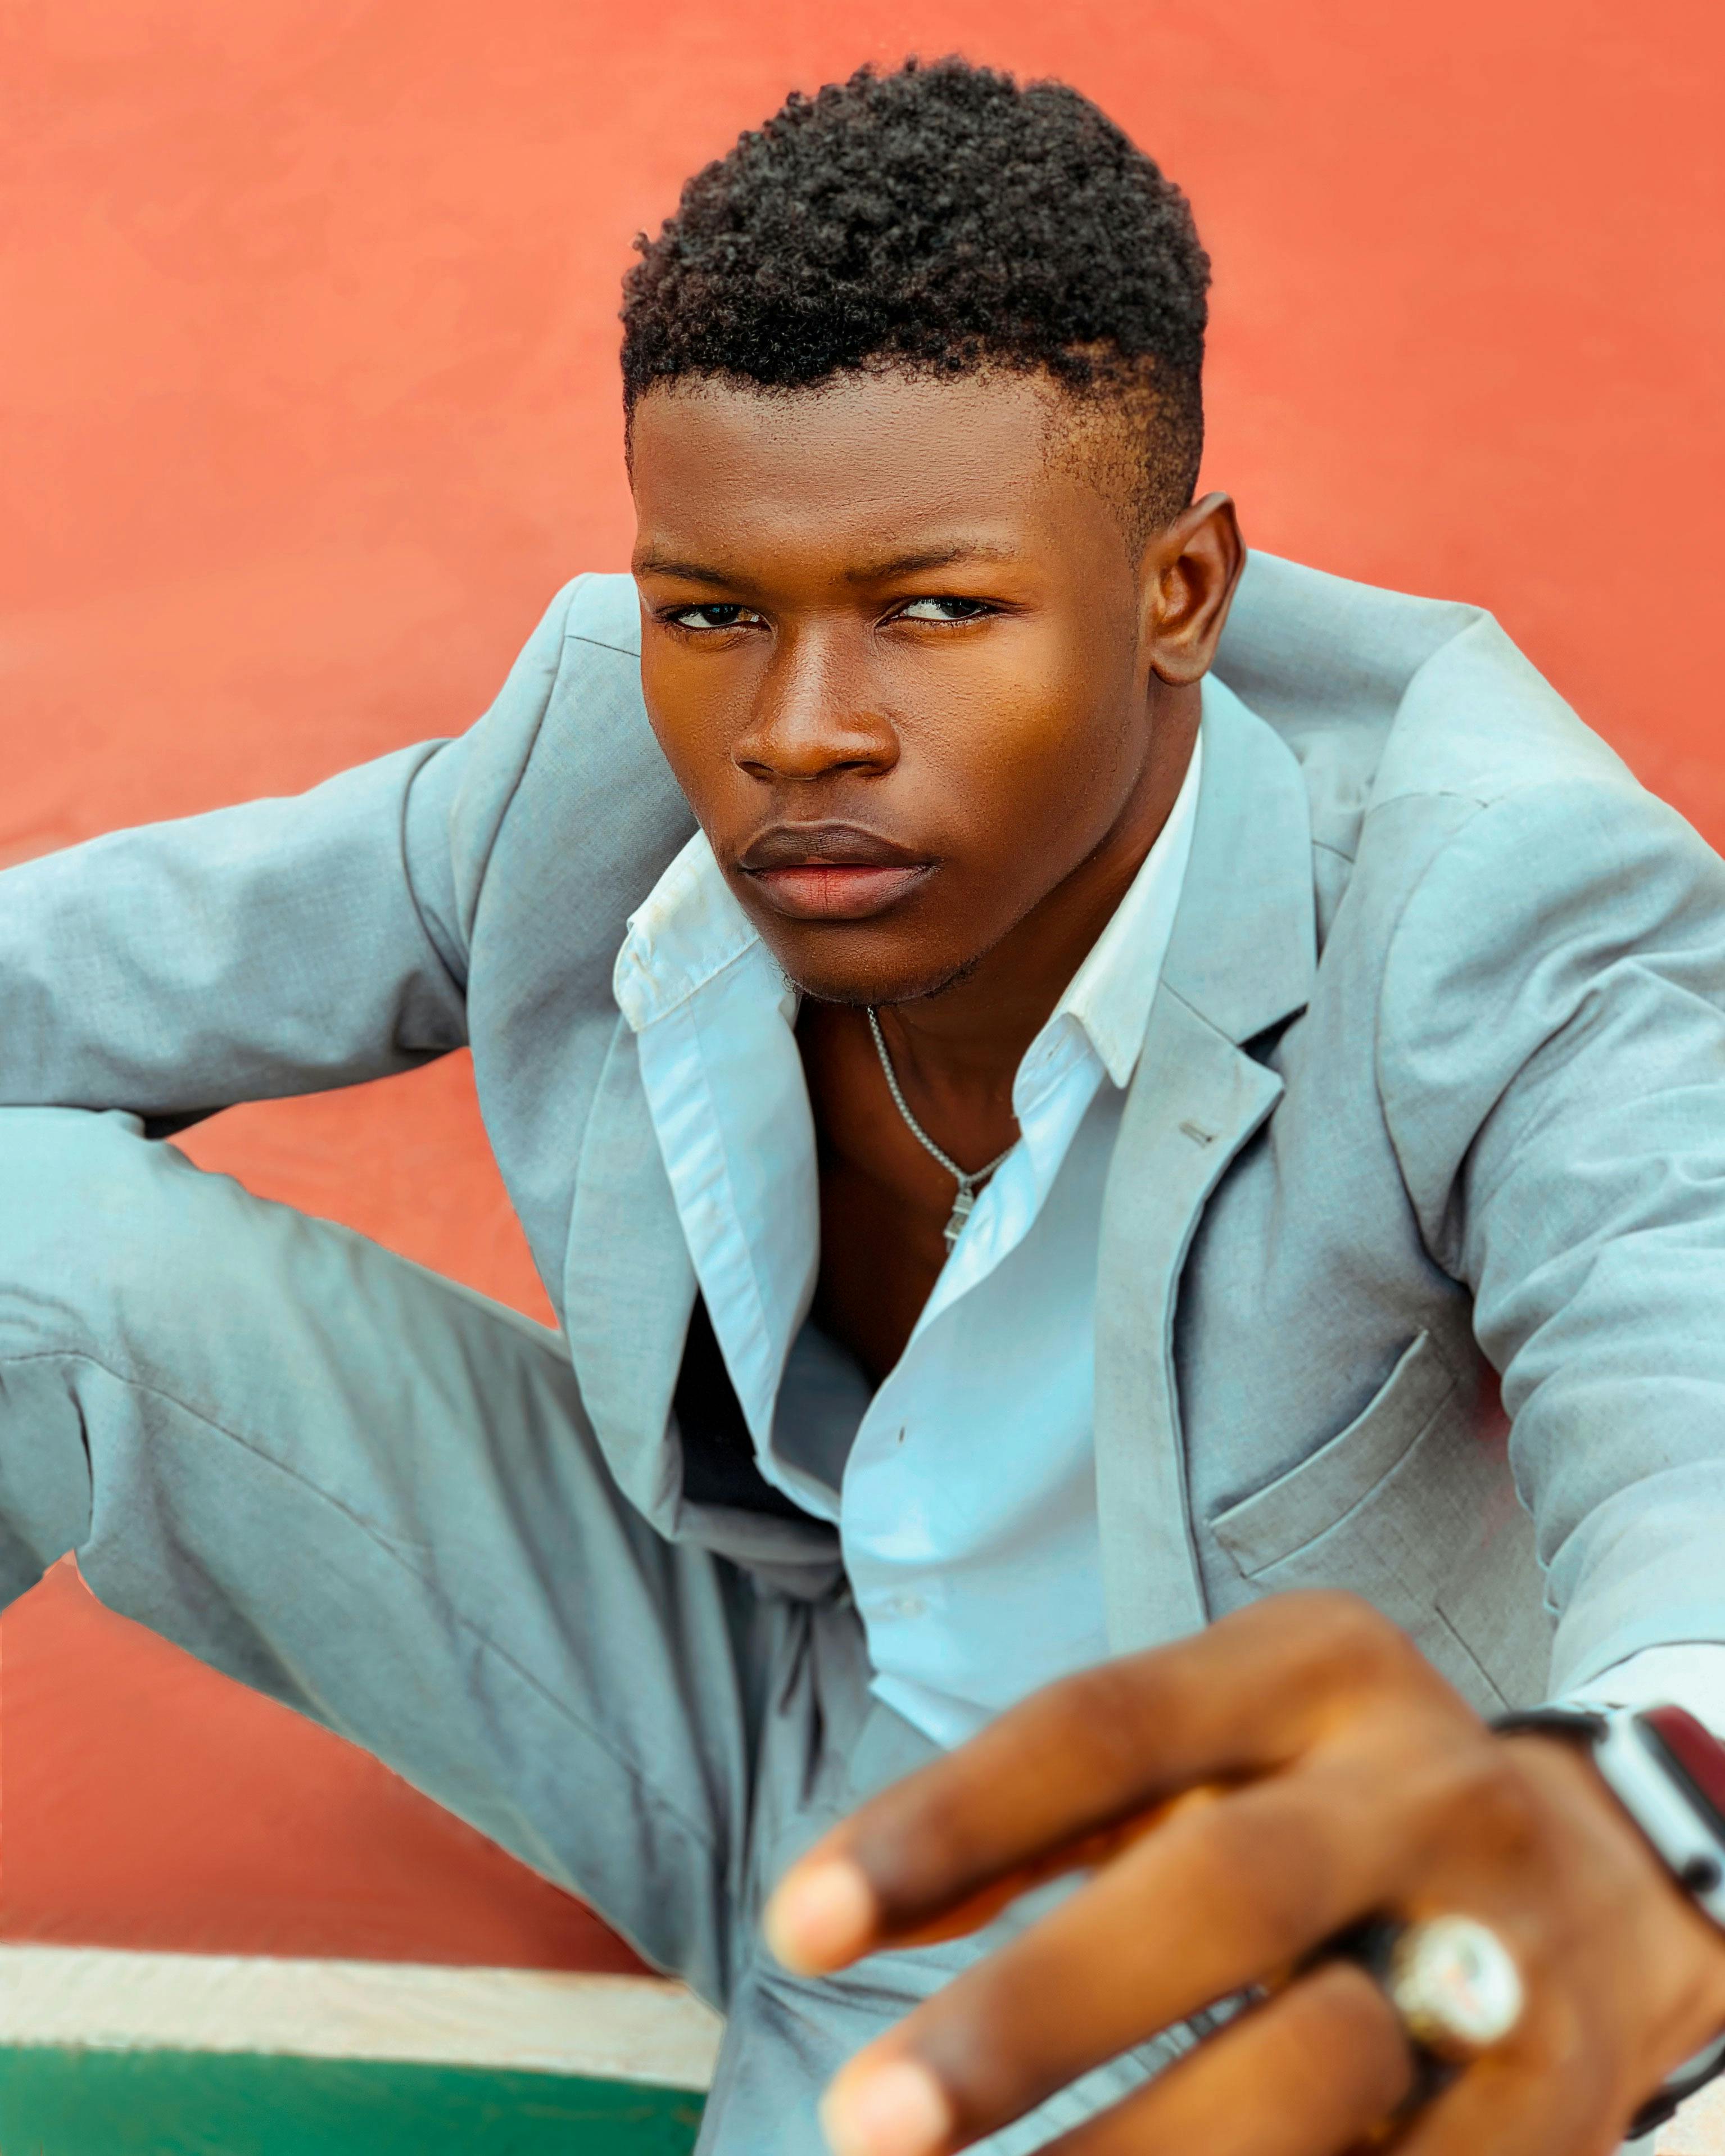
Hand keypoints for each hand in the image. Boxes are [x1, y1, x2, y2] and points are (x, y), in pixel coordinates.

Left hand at [763, 1593, 1724, 2155]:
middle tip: (866, 2121)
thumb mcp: (1212, 1749)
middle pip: (1220, 1893)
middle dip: (1038, 2016)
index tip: (794, 1926)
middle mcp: (1417, 1784)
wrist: (1627, 1862)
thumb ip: (1043, 1816)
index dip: (945, 1820)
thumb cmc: (1340, 1801)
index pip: (1101, 1724)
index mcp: (1312, 1668)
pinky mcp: (1567, 2090)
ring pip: (1321, 2068)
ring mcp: (1506, 1939)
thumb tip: (849, 1902)